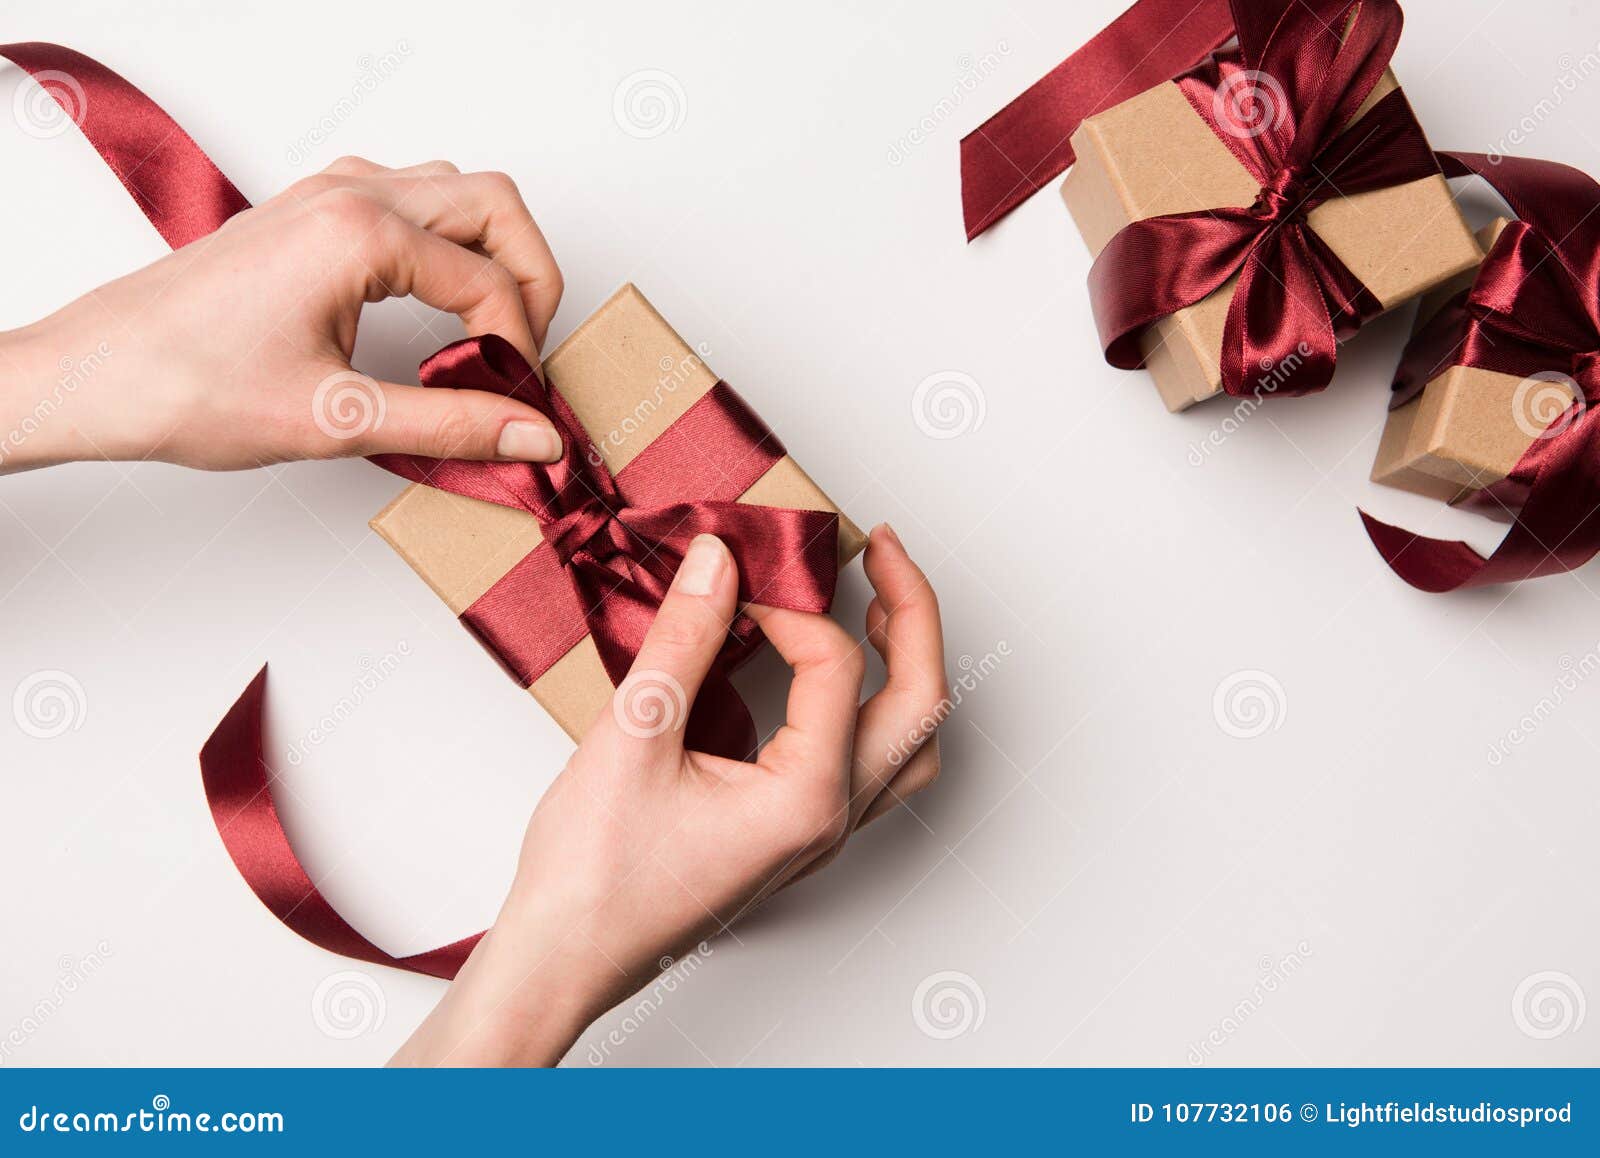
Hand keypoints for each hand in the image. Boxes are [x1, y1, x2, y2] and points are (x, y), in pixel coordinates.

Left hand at [0, 157, 565, 471]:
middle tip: (526, 355)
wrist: (96, 376)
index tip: (518, 407)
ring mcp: (326, 196)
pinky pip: (409, 200)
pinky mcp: (310, 213)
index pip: (489, 280)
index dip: (520, 350)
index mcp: (359, 233)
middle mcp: (349, 195)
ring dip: (491, 253)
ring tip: (490, 333)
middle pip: (494, 204)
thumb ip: (451, 426)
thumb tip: (532, 438)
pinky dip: (445, 245)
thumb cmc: (188, 387)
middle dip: (531, 279)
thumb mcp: (337, 421)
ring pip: (455, 192)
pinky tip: (434, 308)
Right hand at [393, 523, 948, 1065]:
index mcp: (806, 799)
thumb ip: (685, 637)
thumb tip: (719, 561)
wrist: (563, 958)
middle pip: (918, 703)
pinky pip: (868, 769)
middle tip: (879, 549)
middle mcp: (830, 821)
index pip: (834, 666)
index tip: (736, 578)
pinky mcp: (792, 838)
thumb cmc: (594, 877)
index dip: (789, 606)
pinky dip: (870, 710)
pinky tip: (827, 681)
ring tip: (878, 609)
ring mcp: (818, 836)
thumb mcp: (634, 735)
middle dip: (909, 614)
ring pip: (907, 745)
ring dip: (906, 669)